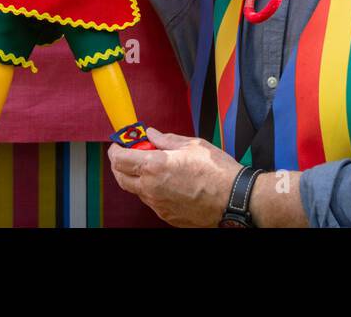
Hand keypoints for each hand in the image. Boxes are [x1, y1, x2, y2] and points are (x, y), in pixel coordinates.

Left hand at [107, 127, 238, 226]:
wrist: (234, 199)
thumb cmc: (217, 171)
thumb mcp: (192, 145)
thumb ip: (166, 140)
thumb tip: (151, 134)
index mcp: (155, 166)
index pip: (119, 159)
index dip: (115, 149)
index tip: (119, 144)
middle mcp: (152, 188)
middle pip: (121, 177)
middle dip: (120, 164)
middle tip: (130, 154)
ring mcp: (158, 205)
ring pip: (136, 190)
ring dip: (137, 178)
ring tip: (154, 167)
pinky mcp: (167, 216)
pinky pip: (152, 201)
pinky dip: (152, 190)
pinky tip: (167, 182)